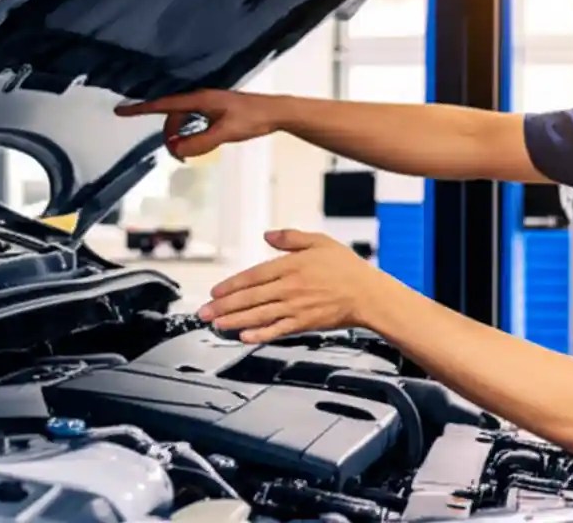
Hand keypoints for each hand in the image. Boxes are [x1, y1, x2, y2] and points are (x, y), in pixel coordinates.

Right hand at [114, 89, 279, 159]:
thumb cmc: (253, 119)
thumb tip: (177, 150)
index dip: (141, 108)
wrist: (275, 112)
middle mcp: (201, 99)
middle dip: (169, 136)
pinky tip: (197, 144)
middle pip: (172, 117)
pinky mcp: (216, 110)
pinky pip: (194, 121)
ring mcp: (208, 104)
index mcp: (200, 100)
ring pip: (183, 121)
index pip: (163, 104)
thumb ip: (201, 142)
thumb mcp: (226, 133)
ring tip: (187, 155)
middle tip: (178, 157)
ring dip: (181, 137)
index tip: (120, 111)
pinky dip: (190, 133)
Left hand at [196, 229, 392, 343]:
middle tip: (204, 312)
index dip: (231, 285)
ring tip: (216, 324)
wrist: (368, 294)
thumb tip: (267, 234)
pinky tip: (244, 337)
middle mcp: (290, 288)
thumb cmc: (346, 267)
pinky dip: (259, 335)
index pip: (253, 276)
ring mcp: (296, 308)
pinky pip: (276, 330)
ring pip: (258, 315)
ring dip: (234, 321)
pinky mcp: (303, 323)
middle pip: (250, 298)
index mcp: (291, 266)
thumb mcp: (320, 242)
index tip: (215, 291)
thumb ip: (291, 238)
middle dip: (223, 306)